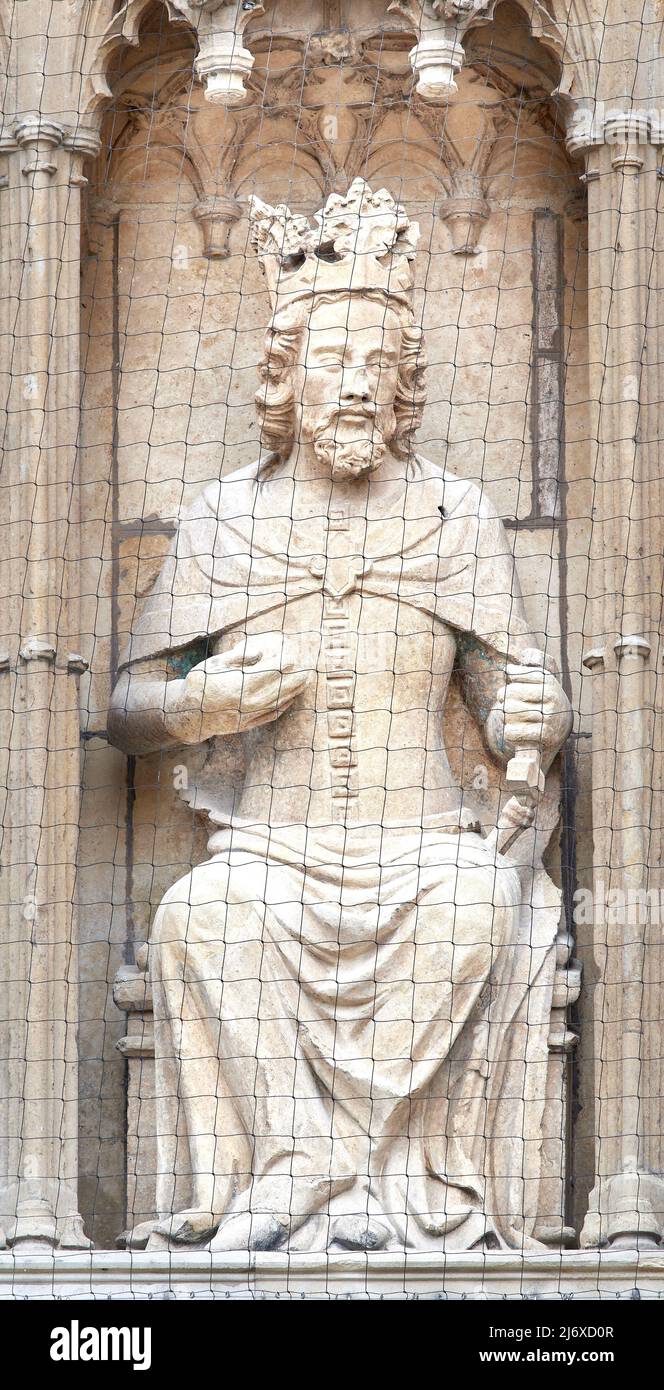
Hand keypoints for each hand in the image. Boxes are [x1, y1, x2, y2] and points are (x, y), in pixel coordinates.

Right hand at [169, 632, 311, 739]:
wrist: (187, 714)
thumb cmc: (200, 683)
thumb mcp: (215, 664)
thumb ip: (239, 657)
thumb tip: (261, 652)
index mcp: (241, 685)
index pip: (271, 672)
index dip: (284, 662)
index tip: (293, 654)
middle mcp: (248, 703)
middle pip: (281, 687)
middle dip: (296, 676)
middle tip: (309, 667)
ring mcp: (249, 715)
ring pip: (279, 702)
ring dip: (294, 690)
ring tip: (306, 680)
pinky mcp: (248, 724)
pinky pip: (272, 714)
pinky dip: (284, 705)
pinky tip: (291, 698)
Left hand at [487, 662, 571, 766]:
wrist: (560, 728)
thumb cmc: (541, 700)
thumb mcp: (540, 680)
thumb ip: (527, 669)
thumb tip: (508, 669)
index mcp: (549, 681)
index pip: (517, 674)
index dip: (510, 676)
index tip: (509, 676)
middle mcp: (553, 698)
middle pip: (510, 693)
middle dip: (503, 697)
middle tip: (506, 700)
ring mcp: (550, 717)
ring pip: (509, 713)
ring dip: (505, 716)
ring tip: (513, 718)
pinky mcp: (545, 736)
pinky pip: (512, 732)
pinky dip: (509, 733)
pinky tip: (515, 731)